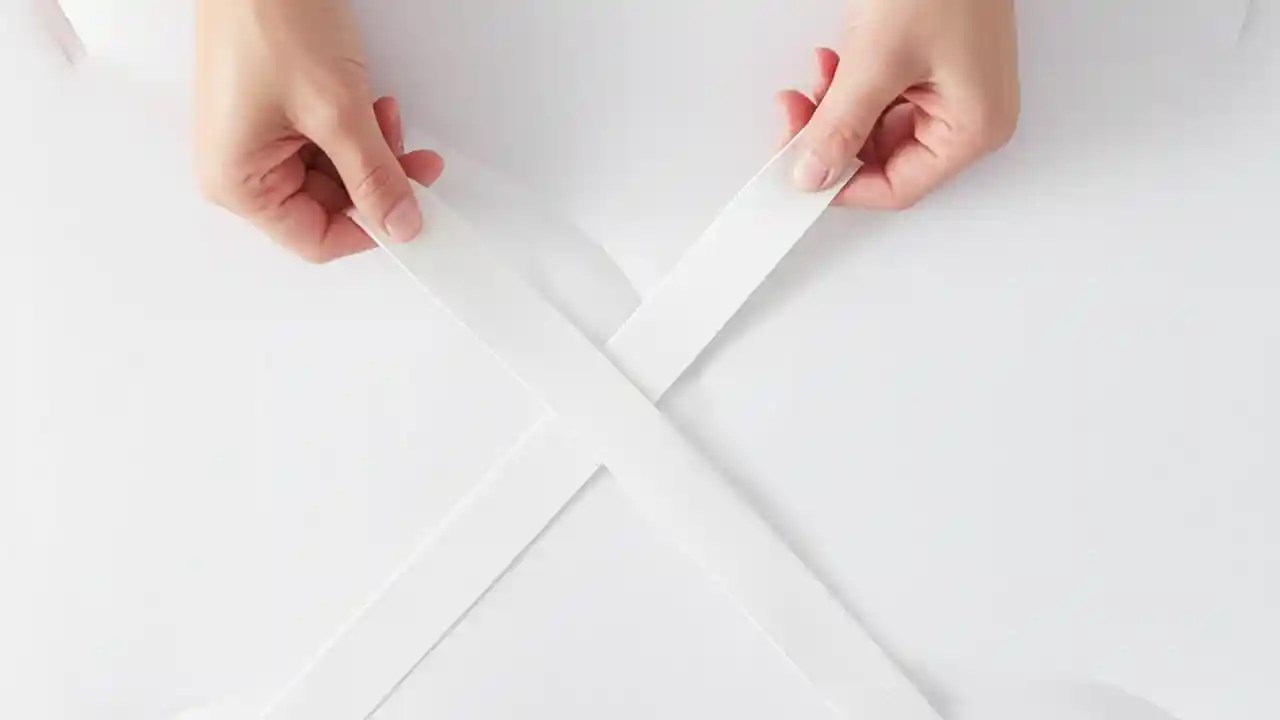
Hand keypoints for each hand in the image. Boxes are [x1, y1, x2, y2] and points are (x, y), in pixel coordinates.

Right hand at [195, 0, 442, 262]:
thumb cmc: (267, 17)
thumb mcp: (336, 111)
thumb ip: (374, 175)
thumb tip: (401, 223)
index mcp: (236, 183)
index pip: (316, 239)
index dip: (369, 230)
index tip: (412, 214)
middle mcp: (240, 167)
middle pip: (328, 206)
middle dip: (377, 181)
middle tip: (419, 163)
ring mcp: (258, 138)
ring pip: (334, 173)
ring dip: (373, 152)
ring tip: (389, 117)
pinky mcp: (275, 111)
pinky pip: (326, 141)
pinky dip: (357, 130)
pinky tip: (373, 106)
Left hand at [780, 0, 1018, 208]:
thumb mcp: (880, 59)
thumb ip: (840, 124)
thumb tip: (812, 172)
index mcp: (973, 128)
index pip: (897, 188)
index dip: (842, 185)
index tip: (797, 172)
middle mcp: (967, 115)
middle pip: (882, 159)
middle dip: (833, 139)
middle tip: (794, 119)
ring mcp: (950, 90)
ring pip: (875, 127)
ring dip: (835, 110)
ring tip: (812, 81)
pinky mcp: (930, 65)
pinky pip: (881, 95)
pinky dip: (848, 85)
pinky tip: (831, 64)